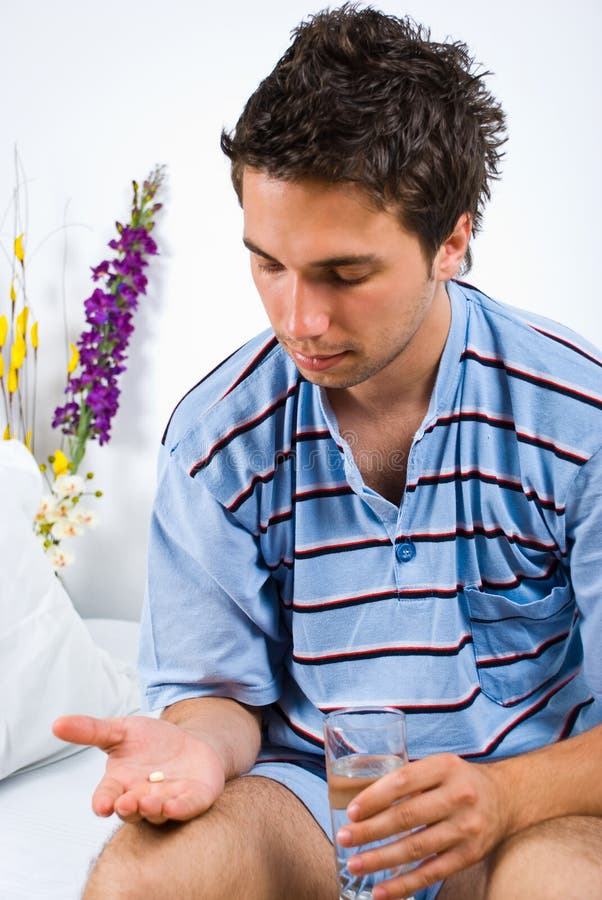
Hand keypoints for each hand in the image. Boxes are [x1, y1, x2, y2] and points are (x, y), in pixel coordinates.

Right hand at [52, 714, 225, 825]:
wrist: (191, 744)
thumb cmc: (151, 742)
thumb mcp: (121, 730)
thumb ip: (91, 730)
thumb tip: (57, 723)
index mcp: (120, 783)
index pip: (106, 796)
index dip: (103, 802)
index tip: (102, 805)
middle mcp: (141, 797)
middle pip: (130, 810)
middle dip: (127, 808)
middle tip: (125, 802)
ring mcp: (167, 801)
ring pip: (156, 813)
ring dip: (152, 809)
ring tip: (149, 801)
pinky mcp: (191, 801)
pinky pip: (185, 808)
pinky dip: (179, 809)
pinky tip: (174, 806)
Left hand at [336, 752, 508, 898]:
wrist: (506, 798)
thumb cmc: (459, 781)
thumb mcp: (440, 767)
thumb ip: (410, 779)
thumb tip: (363, 801)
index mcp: (445, 767)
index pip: (403, 781)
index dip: (374, 797)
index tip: (351, 811)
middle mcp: (458, 796)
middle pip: (407, 816)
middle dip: (370, 830)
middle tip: (343, 838)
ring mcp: (466, 828)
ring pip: (416, 848)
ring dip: (380, 859)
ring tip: (354, 864)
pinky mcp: (469, 855)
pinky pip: (431, 873)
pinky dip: (403, 884)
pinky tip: (380, 891)